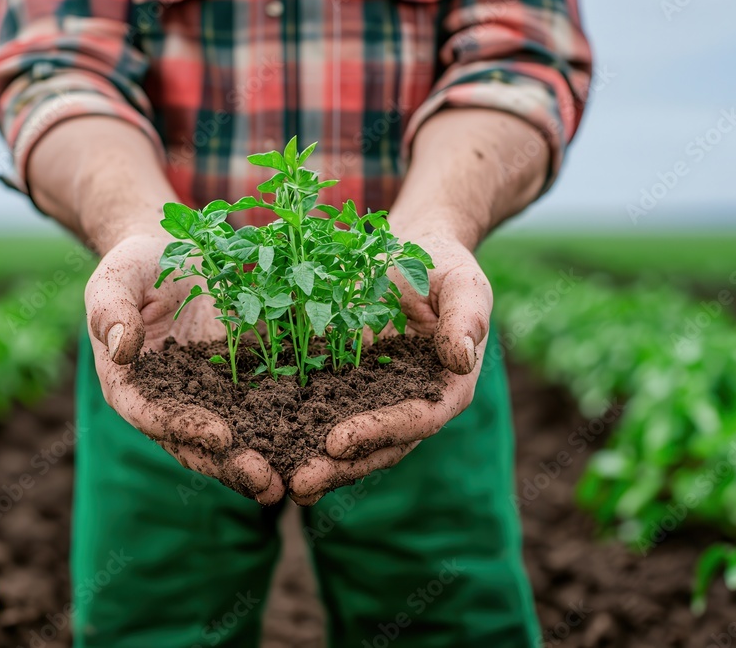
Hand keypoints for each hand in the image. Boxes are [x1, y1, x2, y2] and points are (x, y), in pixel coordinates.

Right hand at [85, 234, 286, 503]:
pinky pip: (259, 407)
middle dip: (229, 465)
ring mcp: (205, 396)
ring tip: (287, 484)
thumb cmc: (134, 266)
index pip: (150, 415)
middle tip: (265, 484)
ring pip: (230, 439)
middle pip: (193, 443)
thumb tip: (122, 349)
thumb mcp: (115, 279)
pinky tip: (310, 442)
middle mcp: (168, 400)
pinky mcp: (237, 381)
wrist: (170, 253)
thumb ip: (111, 311)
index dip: (183, 428)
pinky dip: (281, 426)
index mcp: (129, 384)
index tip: (219, 436)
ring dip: (257, 461)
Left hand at [287, 229, 491, 504]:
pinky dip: (299, 434)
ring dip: (319, 465)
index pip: (416, 419)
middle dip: (340, 467)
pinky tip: (269, 449)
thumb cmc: (442, 266)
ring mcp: (377, 401)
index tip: (338, 441)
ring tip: (283, 483)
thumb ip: (466, 318)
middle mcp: (411, 404)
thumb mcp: (461, 284)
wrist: (410, 251)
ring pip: (350, 445)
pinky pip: (323, 415)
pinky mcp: (347, 388)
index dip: (378, 433)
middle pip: (379, 447)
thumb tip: (461, 359)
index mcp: (445, 388)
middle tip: (300, 484)